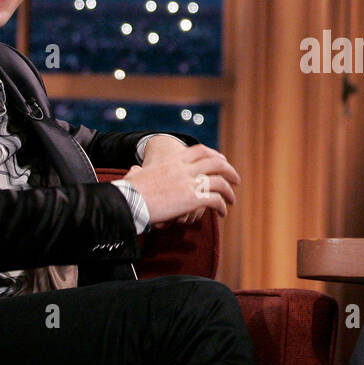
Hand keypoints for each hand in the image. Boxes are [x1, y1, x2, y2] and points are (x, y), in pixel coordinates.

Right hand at [121, 144, 239, 225]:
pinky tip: (222, 213)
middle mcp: (184, 168)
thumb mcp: (135, 174)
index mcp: (173, 161)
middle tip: (235, 180)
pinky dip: (222, 206)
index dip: (214, 155)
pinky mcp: (192, 199)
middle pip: (216, 164)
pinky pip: (215, 200)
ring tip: (232, 200)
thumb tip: (133, 170)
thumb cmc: (128, 191)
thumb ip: (138, 170)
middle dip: (229, 171)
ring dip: (229, 191)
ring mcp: (189, 183)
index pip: (200, 151)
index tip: (222, 161)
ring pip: (220, 182)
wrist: (129, 201)